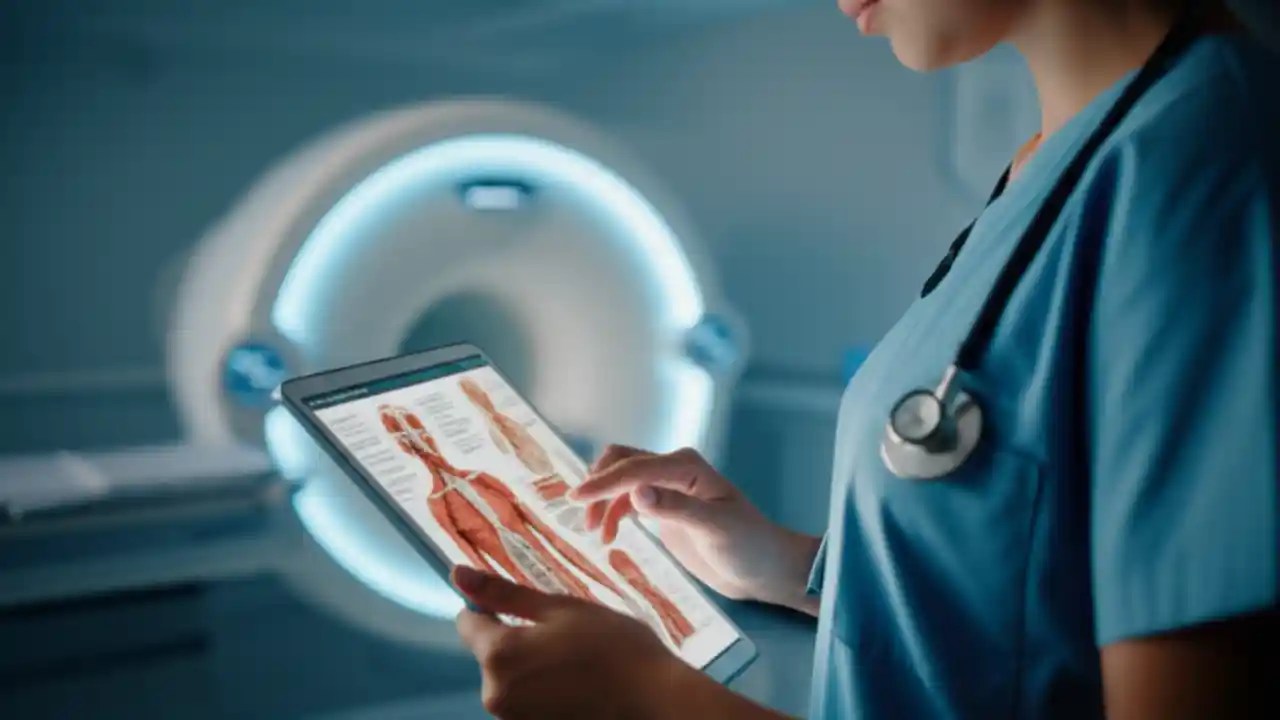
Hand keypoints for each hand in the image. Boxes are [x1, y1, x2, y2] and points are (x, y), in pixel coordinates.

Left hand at [452, 566, 690, 719]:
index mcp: (498, 655)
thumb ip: (504, 593)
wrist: (654, 702)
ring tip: (575, 661)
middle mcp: (495, 694)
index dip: (494, 608)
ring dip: (531, 665)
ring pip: (509, 677)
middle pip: (489, 652)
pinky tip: (577, 684)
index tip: (530, 608)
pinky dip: (544, 689)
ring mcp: (513, 719)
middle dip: (517, 639)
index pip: (467, 622)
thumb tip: (456, 573)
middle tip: (565, 634)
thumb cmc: (613, 647)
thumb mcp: (560, 608)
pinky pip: (526, 700)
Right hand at [570, 446, 821, 614]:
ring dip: (603, 501)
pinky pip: (626, 500)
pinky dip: (612, 513)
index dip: (604, 482)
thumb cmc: (747, 546)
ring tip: (596, 534)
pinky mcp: (664, 508)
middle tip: (583, 516)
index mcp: (687, 466)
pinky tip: (609, 537)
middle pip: (622, 461)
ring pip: (621, 480)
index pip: (636, 467)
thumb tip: (636, 493)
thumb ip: (675, 509)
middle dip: (598, 485)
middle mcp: (674, 469)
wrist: (763, 569)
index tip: (576, 499)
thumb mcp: (714, 528)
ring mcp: (668, 488)